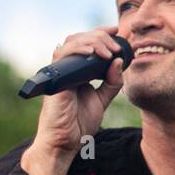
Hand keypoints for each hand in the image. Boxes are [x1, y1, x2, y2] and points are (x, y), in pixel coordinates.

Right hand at [24, 24, 125, 174]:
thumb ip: (111, 83)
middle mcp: (67, 68)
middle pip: (81, 38)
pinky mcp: (55, 77)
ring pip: (73, 41)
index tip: (117, 32)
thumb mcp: (101, 100)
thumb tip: (119, 61)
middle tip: (116, 45)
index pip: (88, 44)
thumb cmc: (78, 124)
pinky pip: (63, 54)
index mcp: (77, 71)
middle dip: (101, 36)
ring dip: (93, 41)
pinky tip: (93, 53)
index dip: (101, 33)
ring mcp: (60, 71)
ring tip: (109, 51)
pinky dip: (78, 49)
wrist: (65, 142)